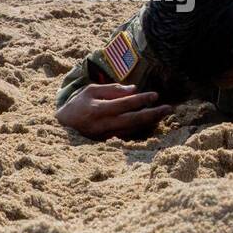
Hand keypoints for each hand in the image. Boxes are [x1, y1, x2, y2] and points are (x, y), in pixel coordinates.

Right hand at [55, 82, 172, 138]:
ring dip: (149, 122)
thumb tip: (134, 89)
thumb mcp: (91, 90)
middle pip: (133, 120)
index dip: (141, 100)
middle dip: (152, 114)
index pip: (124, 104)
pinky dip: (140, 128)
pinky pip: (128, 135)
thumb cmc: (79, 104)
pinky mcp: (108, 142)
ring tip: (163, 113)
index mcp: (98, 110)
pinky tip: (150, 122)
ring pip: (133, 129)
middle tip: (169, 108)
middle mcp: (103, 125)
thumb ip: (112, 89)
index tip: (156, 95)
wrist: (63, 126)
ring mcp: (106, 136)